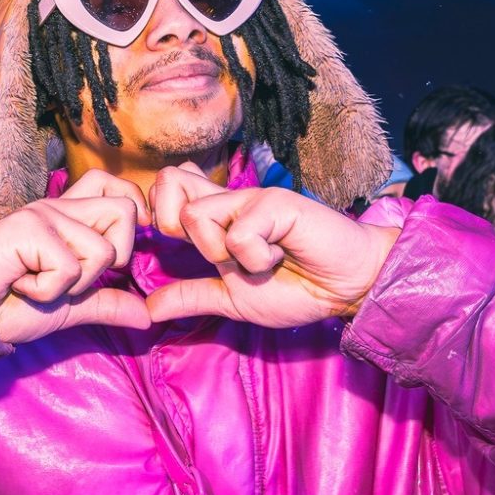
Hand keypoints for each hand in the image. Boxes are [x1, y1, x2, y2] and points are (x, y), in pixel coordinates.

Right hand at [0, 170, 152, 344]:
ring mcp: (43, 215)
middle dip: (114, 257)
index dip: (133, 211)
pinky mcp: (29, 228)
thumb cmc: (6, 307)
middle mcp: (57, 208)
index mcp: (67, 218)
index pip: (114, 187)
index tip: (119, 255)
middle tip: (75, 278)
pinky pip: (71, 268)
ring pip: (103, 248)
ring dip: (77, 283)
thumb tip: (147, 316)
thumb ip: (106, 305)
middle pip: (124, 209)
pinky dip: (49, 292)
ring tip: (39, 284)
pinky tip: (21, 286)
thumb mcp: (67, 308)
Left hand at [142, 166, 399, 326]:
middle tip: (212, 253)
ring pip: (196, 214)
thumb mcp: (234, 300)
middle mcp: (228, 201)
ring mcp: (251, 198)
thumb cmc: (297, 289)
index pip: (166, 191)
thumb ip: (193, 298)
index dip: (158, 215)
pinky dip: (256, 259)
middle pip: (168, 184)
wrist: (347, 287)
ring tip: (255, 259)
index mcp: (216, 218)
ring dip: (220, 251)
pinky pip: (238, 234)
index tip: (179, 245)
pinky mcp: (275, 203)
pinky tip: (282, 256)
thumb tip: (148, 310)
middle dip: (175, 228)